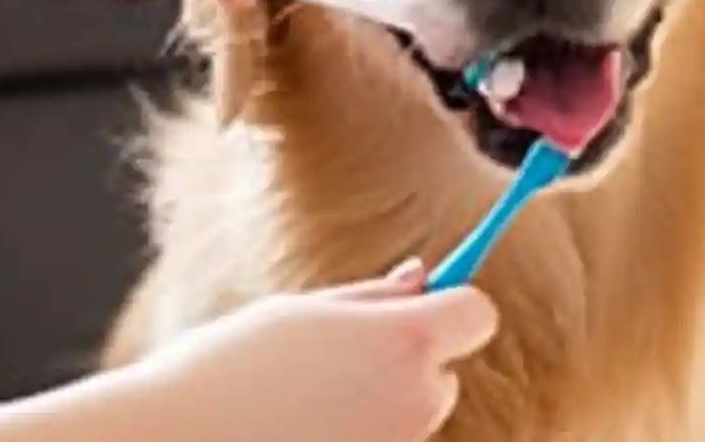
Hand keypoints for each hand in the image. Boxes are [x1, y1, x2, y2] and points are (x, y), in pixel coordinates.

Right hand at [136, 260, 498, 441]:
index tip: (425, 309)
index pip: (476, 314)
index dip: (453, 308)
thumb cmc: (227, 368)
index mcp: (402, 340)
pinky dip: (357, 439)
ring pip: (413, 418)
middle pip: (446, 375)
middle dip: (409, 367)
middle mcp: (415, 399)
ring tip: (302, 403)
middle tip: (335, 363)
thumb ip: (372, 298)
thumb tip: (422, 279)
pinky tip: (299, 433)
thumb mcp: (301, 313)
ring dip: (380, 407)